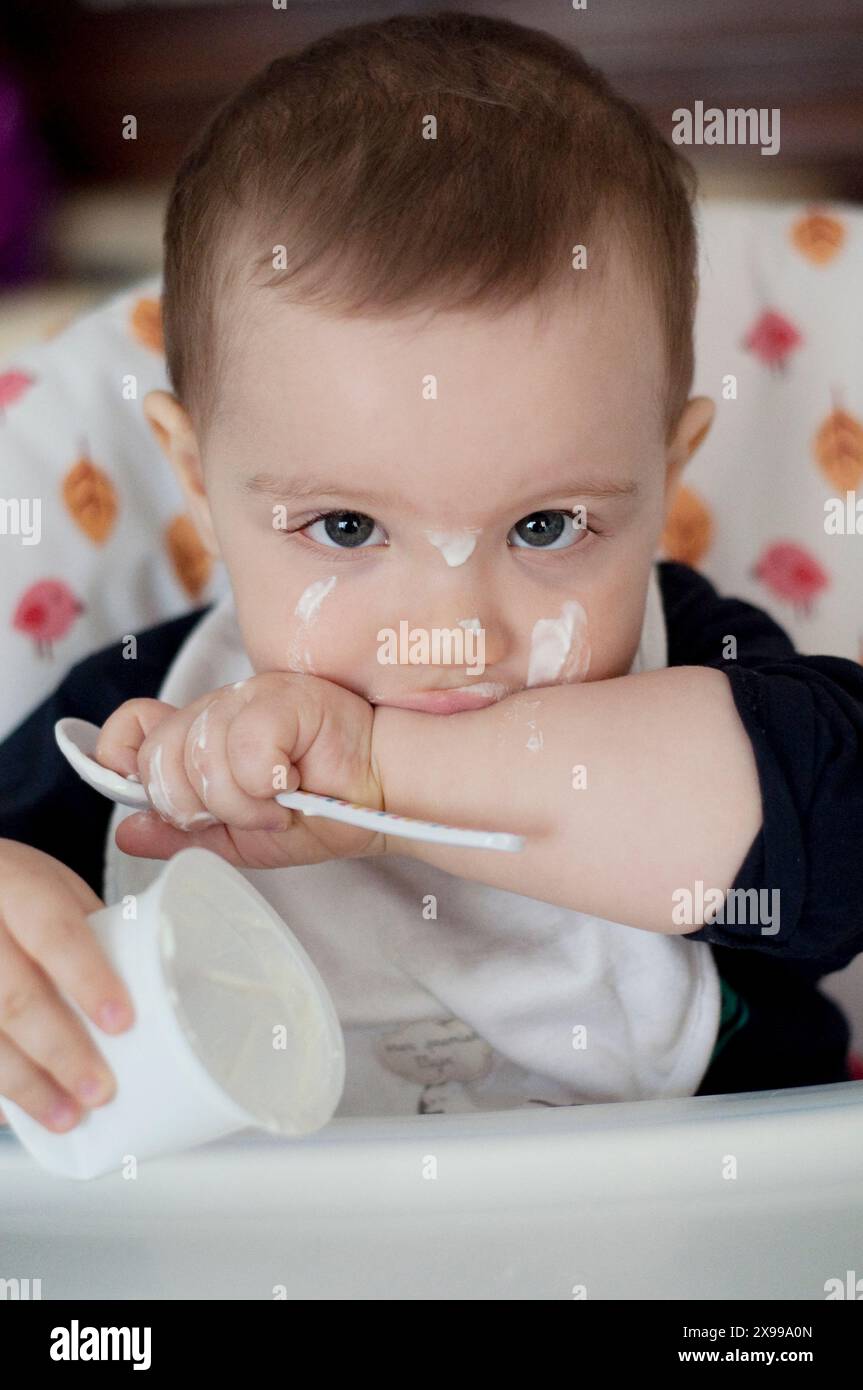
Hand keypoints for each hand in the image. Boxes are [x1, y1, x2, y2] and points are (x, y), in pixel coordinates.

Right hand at [0, 840, 134, 1131]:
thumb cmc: (12, 886)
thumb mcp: (53, 885)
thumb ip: (89, 931)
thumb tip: (150, 988)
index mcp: (14, 884)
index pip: (54, 931)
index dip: (88, 978)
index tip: (121, 1021)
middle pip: (14, 994)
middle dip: (59, 1050)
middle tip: (99, 1090)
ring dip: (25, 1083)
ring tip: (66, 1116)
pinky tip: (10, 1115)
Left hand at [95, 672, 386, 869]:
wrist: (386, 802)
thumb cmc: (324, 813)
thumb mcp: (240, 840)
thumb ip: (183, 834)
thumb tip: (126, 831)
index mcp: (202, 736)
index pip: (131, 727)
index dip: (123, 760)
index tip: (150, 795)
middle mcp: (219, 709)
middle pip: (158, 753)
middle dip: (197, 804)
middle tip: (244, 815)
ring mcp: (250, 696)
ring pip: (201, 754)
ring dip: (241, 802)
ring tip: (277, 805)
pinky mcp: (284, 695)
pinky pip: (244, 748)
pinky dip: (266, 784)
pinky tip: (294, 786)